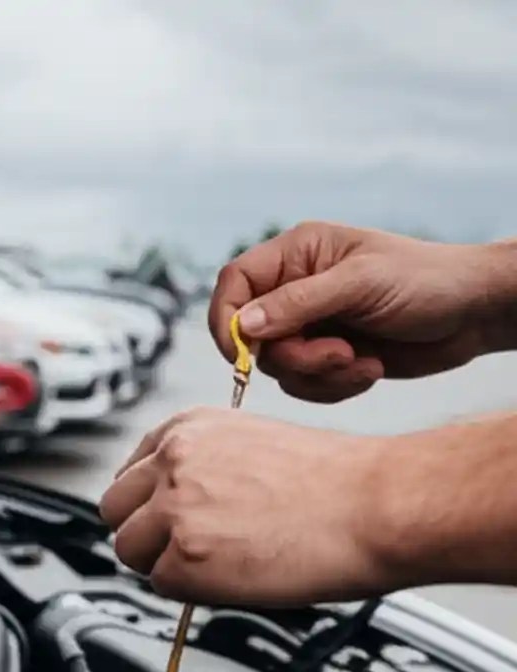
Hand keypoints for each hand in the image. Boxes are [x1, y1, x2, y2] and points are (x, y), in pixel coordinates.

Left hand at [100, 407, 399, 606]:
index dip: (148, 502)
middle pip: (114, 508)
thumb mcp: (253, 444)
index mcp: (187, 428)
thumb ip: (203, 466)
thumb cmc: (338, 480)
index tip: (162, 518)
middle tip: (182, 549)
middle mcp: (172, 461)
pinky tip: (231, 579)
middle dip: (143, 532)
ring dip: (161, 564)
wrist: (376, 504)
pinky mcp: (186, 556)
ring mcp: (174, 508)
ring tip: (213, 565)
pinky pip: (162, 585)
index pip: (130, 471)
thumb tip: (178, 501)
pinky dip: (189, 591)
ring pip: (128, 549)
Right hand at [210, 221, 516, 402]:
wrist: (476, 314)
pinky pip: (305, 384)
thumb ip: (297, 303)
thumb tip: (240, 326)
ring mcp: (311, 325)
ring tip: (363, 361)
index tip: (240, 353)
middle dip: (294, 355)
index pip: (235, 284)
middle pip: (252, 335)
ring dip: (319, 374)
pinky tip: (371, 368)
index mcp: (296, 255)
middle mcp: (295, 289)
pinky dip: (335, 387)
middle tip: (337, 355)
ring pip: (278, 366)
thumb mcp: (359, 285)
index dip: (226, 319)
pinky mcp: (329, 356)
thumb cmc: (425, 280)